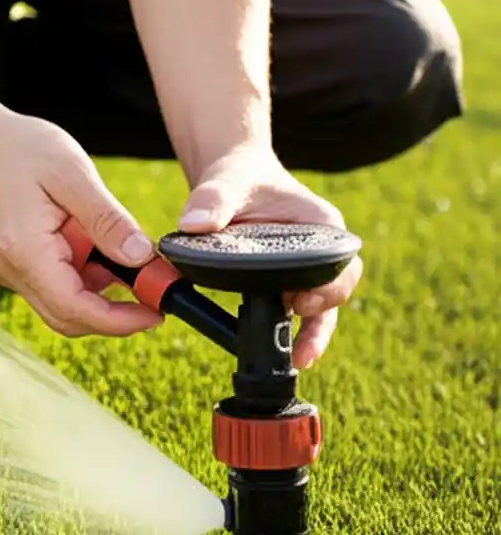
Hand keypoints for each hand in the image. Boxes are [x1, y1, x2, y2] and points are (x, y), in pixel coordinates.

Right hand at [0, 107, 162, 337]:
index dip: (119, 320)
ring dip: (97, 288)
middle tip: (153, 288)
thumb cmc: (17, 147)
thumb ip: (108, 220)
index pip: (75, 309)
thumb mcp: (72, 173)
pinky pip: (50, 284)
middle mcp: (10, 270)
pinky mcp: (9, 261)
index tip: (156, 313)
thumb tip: (142, 258)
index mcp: (24, 251)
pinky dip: (79, 275)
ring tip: (118, 247)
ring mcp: (7, 268)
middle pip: (68, 317)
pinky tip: (93, 243)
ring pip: (60, 303)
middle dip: (113, 312)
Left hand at [177, 149, 363, 368]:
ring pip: (320, 308)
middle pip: (335, 290)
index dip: (329, 286)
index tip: (303, 302)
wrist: (232, 178)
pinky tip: (287, 354)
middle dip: (322, 318)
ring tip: (297, 358)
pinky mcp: (286, 282)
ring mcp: (305, 269)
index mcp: (320, 225)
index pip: (340, 261)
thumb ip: (212, 200)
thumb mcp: (225, 182)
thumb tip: (195, 224)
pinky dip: (293, 332)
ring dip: (312, 334)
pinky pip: (296, 312)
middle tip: (301, 344)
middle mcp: (320, 249)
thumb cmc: (238, 176)